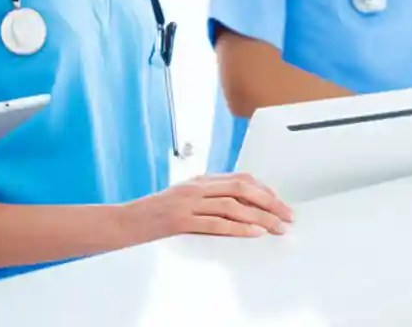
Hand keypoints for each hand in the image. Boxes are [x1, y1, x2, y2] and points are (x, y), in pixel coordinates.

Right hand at [125, 173, 293, 241]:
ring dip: (260, 217)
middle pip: (242, 188)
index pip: (240, 178)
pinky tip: (253, 232)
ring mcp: (187, 202)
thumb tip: (239, 207)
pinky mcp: (180, 220)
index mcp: (199, 180)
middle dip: (270, 202)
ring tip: (277, 227)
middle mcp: (196, 187)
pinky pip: (215, 223)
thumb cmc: (153, 214)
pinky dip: (238, 227)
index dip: (264, 189)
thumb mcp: (183, 198)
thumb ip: (207, 198)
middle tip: (287, 215)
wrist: (124, 221)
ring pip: (233, 205)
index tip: (280, 202)